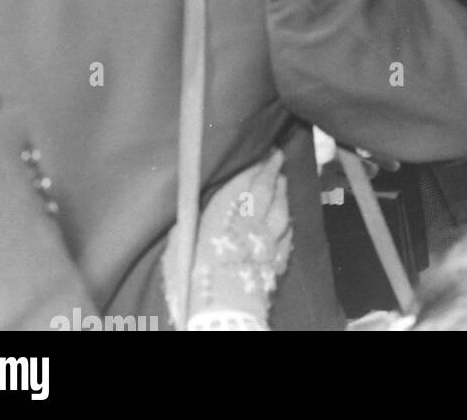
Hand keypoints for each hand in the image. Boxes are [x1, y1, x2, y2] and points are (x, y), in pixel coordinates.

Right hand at [162, 148, 291, 329]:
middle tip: (278, 156)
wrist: (222, 313)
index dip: (255, 167)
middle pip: (266, 191)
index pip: (244, 183)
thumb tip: (190, 216)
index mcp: (225, 213)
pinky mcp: (276, 264)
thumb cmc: (191, 279)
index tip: (263, 153)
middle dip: (273, 172)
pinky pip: (285, 239)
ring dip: (283, 194)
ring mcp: (267, 243)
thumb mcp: (177, 250)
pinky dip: (287, 228)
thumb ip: (187, 228)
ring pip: (280, 211)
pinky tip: (288, 224)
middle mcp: (251, 222)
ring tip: (284, 182)